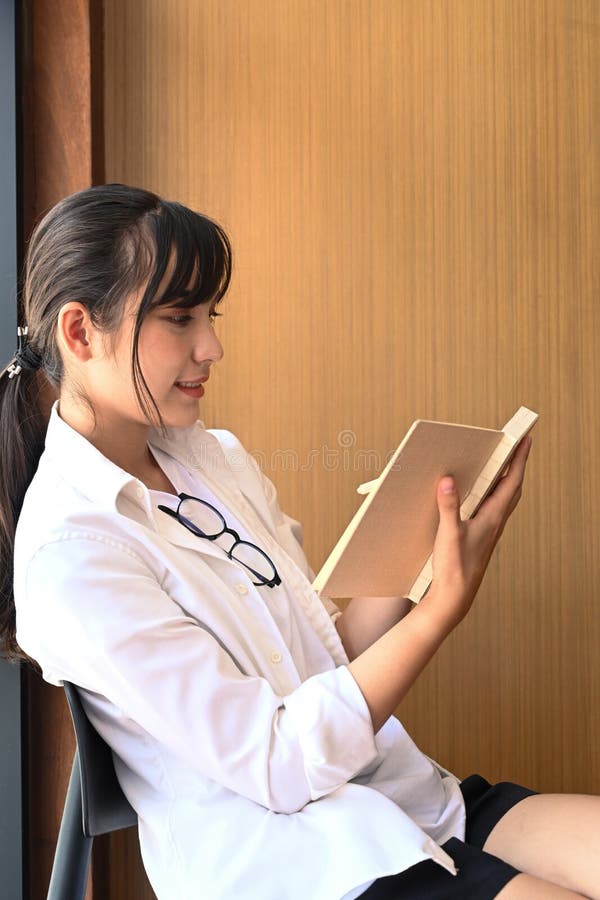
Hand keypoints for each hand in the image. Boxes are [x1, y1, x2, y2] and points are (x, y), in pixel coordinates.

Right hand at [426, 435, 531, 630]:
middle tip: (516, 447)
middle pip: (512, 488)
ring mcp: (490, 530)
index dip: (519, 460)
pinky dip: (492, 495)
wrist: (454, 597)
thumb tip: (448, 479)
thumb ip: (448, 506)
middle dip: (515, 466)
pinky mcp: (481, 537)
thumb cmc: (454, 568)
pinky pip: (493, 509)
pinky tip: (480, 495)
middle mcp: (495, 523)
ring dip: (505, 480)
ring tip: (501, 464)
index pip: (511, 482)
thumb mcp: (448, 534)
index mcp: (492, 518)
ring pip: (504, 499)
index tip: (526, 440)